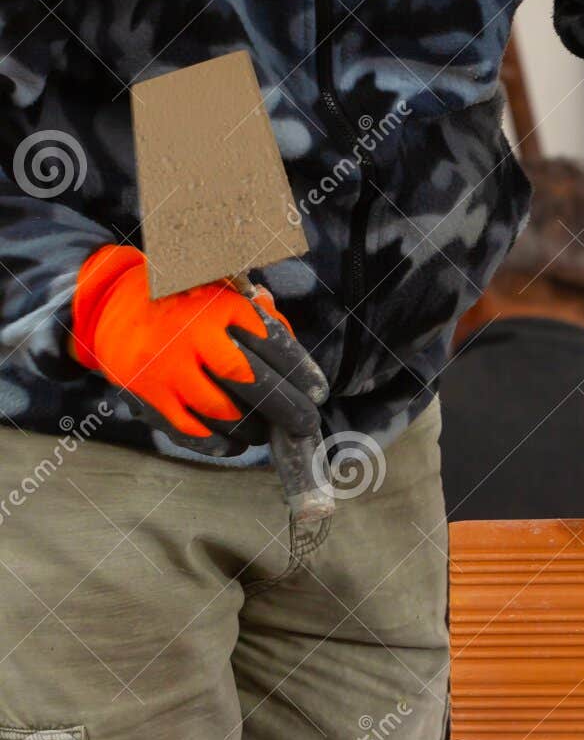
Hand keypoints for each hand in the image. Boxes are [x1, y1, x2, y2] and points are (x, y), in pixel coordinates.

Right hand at [71, 246, 326, 455]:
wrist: (110, 303)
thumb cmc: (185, 305)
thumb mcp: (222, 295)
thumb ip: (261, 322)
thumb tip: (298, 364)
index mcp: (217, 306)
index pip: (272, 343)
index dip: (300, 372)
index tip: (317, 392)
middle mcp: (191, 335)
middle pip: (252, 381)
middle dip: (287, 408)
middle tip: (306, 424)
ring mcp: (166, 368)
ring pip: (224, 413)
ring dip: (254, 429)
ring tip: (267, 432)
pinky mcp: (146, 394)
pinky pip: (191, 431)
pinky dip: (220, 444)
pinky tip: (236, 443)